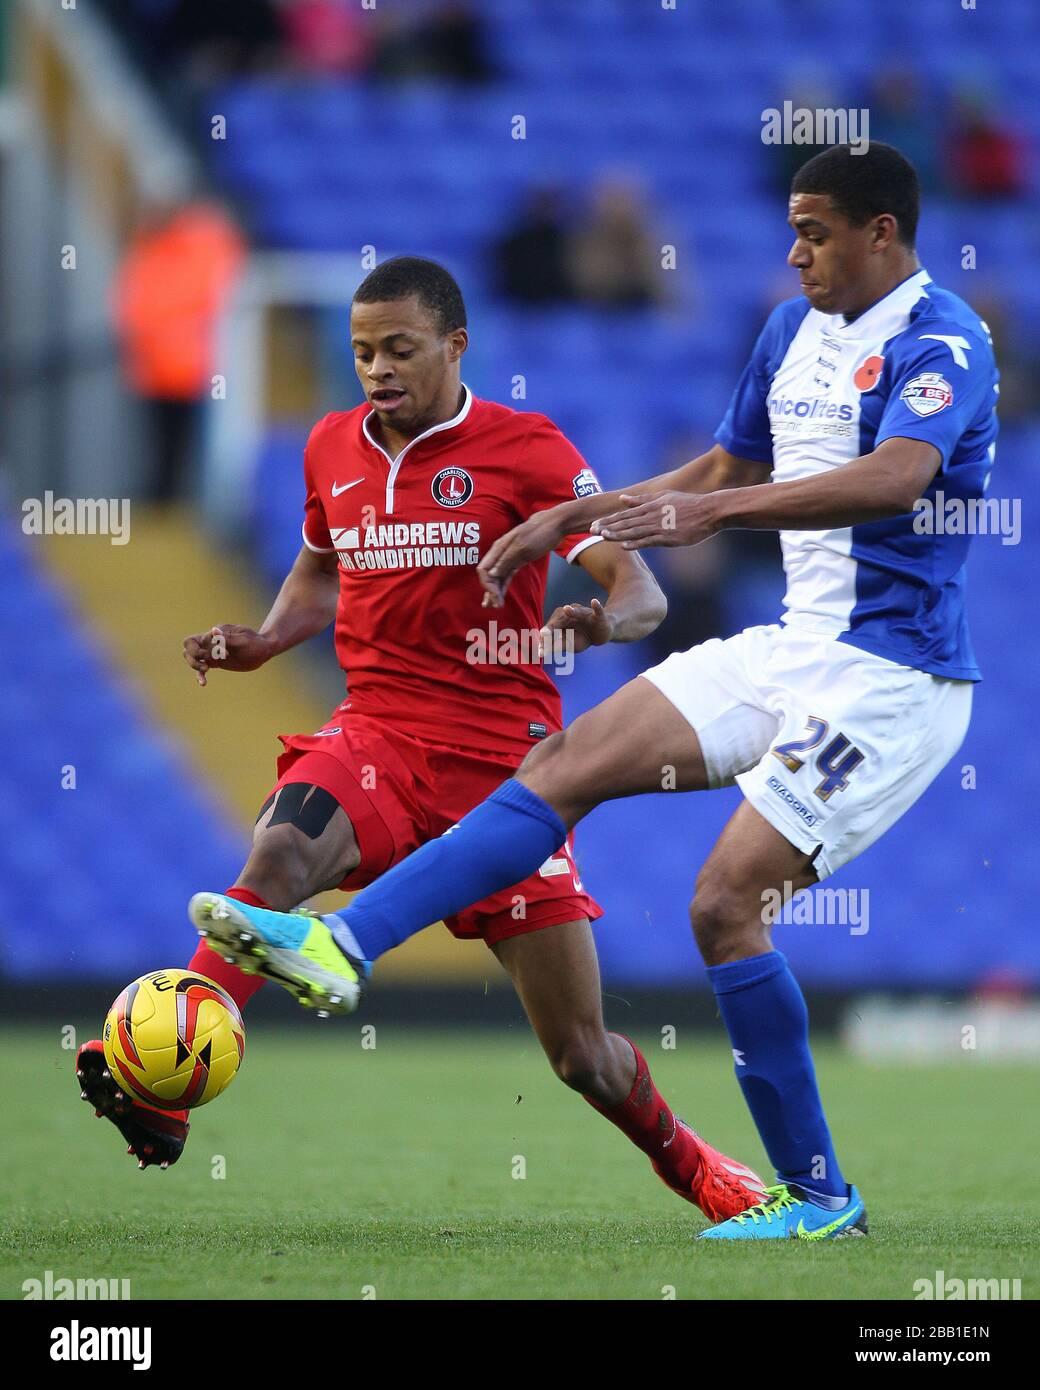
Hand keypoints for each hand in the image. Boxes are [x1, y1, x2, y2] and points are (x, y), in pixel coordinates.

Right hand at [182, 624, 275, 685]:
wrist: (263, 650)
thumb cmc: (255, 643)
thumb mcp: (244, 640)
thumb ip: (228, 638)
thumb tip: (213, 631)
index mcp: (217, 633)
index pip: (200, 639)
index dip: (208, 649)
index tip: (226, 654)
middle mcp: (212, 641)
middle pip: (188, 645)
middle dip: (193, 655)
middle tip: (207, 663)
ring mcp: (212, 652)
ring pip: (192, 656)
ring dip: (194, 664)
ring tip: (205, 670)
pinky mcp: (216, 662)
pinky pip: (202, 668)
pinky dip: (200, 675)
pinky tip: (203, 683)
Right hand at [478, 508, 568, 606]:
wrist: (554, 525)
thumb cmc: (539, 533)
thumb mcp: (522, 547)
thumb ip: (506, 560)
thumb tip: (492, 574)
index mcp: (499, 548)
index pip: (483, 570)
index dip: (487, 585)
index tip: (495, 597)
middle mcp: (500, 554)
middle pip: (489, 575)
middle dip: (490, 591)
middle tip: (495, 607)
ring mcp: (509, 558)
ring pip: (497, 577)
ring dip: (495, 591)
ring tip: (494, 606)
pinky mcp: (518, 561)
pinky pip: (506, 576)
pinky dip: (503, 586)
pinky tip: (500, 596)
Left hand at [540, 598, 614, 657]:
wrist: (601, 634)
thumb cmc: (581, 638)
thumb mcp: (568, 644)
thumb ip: (555, 647)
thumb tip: (540, 653)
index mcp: (560, 620)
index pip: (550, 628)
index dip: (545, 636)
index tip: (540, 644)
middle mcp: (570, 614)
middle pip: (561, 619)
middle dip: (554, 626)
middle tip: (544, 634)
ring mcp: (585, 613)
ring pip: (578, 612)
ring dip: (573, 611)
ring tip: (567, 609)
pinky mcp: (598, 616)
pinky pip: (598, 610)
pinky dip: (596, 606)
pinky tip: (594, 602)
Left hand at [591, 491, 720, 548]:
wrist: (710, 511)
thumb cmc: (688, 504)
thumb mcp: (663, 497)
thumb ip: (641, 499)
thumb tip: (622, 499)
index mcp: (650, 506)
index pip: (624, 514)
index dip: (608, 520)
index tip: (593, 524)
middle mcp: (652, 515)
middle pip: (625, 522)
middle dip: (607, 526)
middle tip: (590, 530)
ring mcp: (660, 526)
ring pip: (634, 531)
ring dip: (617, 534)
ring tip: (602, 536)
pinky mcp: (669, 537)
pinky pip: (650, 541)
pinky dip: (636, 543)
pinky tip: (624, 545)